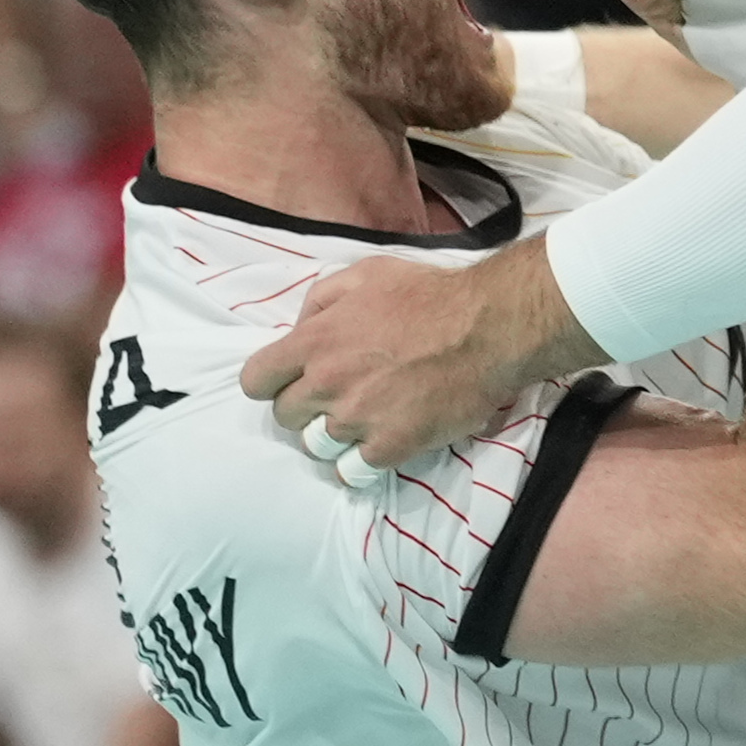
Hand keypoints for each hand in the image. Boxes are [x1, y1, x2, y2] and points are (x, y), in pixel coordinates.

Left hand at [240, 246, 577, 468]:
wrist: (490, 328)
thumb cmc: (430, 295)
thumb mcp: (365, 274)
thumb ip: (320, 300)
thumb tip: (301, 328)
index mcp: (313, 342)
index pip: (256, 381)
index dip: (270, 382)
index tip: (292, 380)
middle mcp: (326, 383)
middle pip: (286, 417)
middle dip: (305, 408)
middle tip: (336, 397)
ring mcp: (357, 419)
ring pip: (317, 446)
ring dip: (334, 436)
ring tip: (362, 423)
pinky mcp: (392, 445)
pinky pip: (353, 471)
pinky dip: (360, 464)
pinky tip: (377, 448)